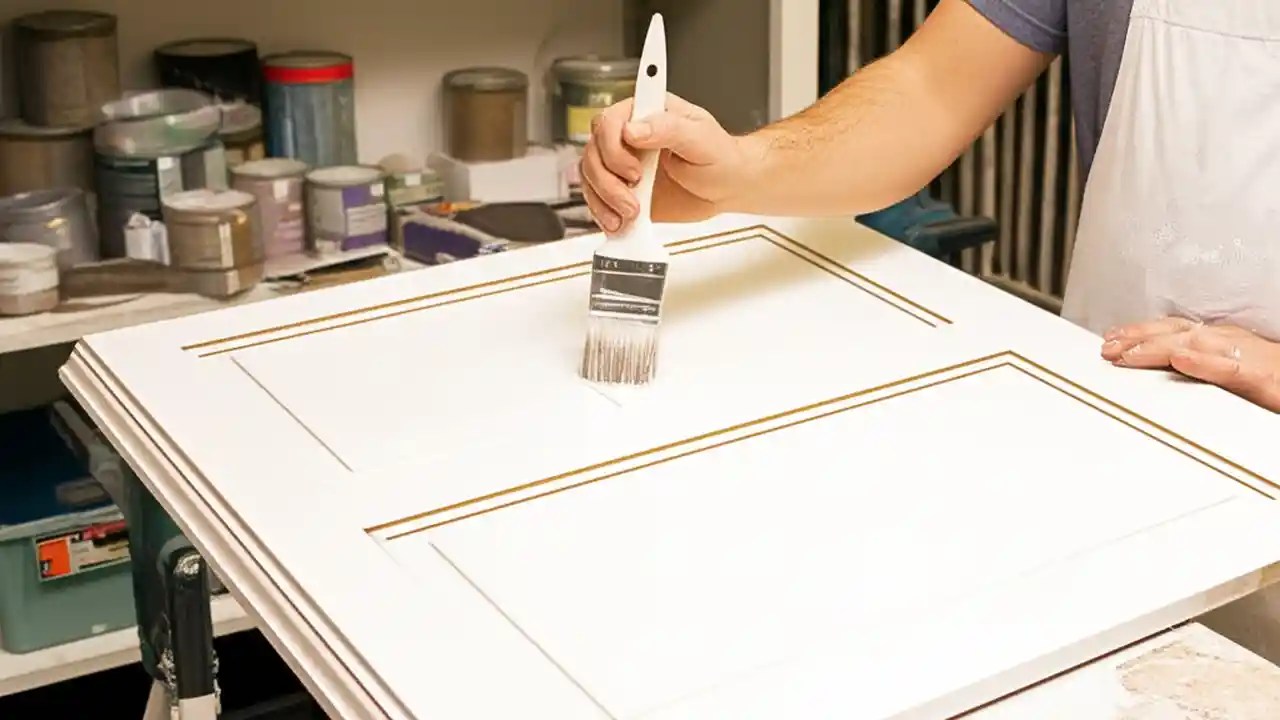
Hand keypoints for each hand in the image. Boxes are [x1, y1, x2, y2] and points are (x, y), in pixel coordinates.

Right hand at [579, 93, 759, 232]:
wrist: (727, 188)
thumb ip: (668, 128)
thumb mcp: (701, 138)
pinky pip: (596, 198)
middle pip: (593, 150)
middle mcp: (628, 136)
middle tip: (634, 196)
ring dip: (605, 198)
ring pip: (590, 175)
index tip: (635, 169)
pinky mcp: (622, 189)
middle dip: (609, 179)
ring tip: (631, 212)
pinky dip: (603, 212)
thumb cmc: (720, 157)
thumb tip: (634, 129)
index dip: (613, 147)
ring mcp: (622, 163)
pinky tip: (619, 221)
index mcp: (646, 112)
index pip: (609, 121)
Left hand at [1100, 317, 1279, 410]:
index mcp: (1217, 338)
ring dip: (1157, 347)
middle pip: (1174, 333)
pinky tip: (1180, 361)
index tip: (1110, 338)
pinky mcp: (1258, 376)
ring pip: (1193, 345)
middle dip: (1137, 338)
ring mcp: (1241, 355)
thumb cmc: (1268, 373)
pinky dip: (1201, 362)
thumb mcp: (1224, 363)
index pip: (1171, 329)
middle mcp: (1225, 340)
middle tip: (1106, 348)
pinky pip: (1226, 367)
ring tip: (1128, 353)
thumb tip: (1160, 364)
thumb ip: (1194, 362)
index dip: (1139, 331)